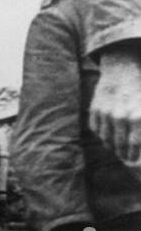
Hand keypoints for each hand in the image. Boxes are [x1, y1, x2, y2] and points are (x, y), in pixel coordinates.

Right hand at [90, 47, 140, 165]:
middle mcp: (120, 116)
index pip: (136, 145)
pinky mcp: (94, 112)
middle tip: (126, 158)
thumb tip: (139, 146)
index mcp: (138, 116)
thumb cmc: (139, 88)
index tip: (134, 161)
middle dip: (124, 154)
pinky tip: (109, 135)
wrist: (121, 70)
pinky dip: (103, 135)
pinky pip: (97, 131)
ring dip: (112, 146)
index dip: (135, 156)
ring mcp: (105, 114)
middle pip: (120, 144)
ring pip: (107, 139)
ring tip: (117, 149)